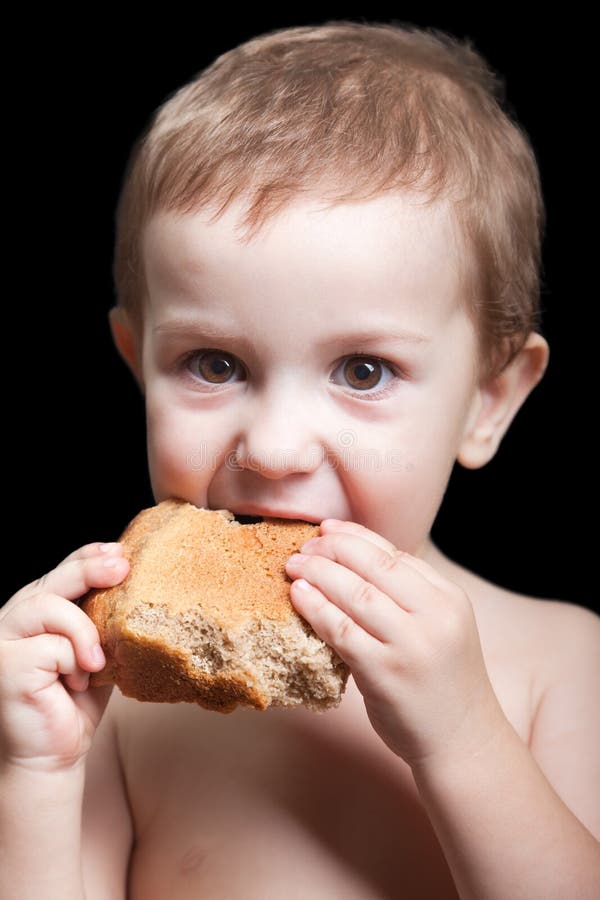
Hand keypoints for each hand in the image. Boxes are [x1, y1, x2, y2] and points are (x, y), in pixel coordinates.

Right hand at [0, 543, 128, 772]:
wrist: (53, 756)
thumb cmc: (75, 703)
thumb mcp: (96, 651)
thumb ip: (102, 620)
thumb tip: (134, 582)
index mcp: (36, 610)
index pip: (62, 571)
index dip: (88, 556)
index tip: (119, 552)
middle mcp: (14, 619)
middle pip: (54, 580)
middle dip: (91, 569)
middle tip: (122, 568)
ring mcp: (4, 640)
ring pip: (50, 606)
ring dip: (83, 631)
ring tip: (97, 662)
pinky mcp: (5, 663)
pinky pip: (51, 645)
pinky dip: (73, 662)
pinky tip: (75, 684)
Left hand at [285, 519, 505, 767]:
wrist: (462, 739)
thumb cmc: (441, 680)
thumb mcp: (441, 627)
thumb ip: (408, 595)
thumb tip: (353, 559)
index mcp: (448, 597)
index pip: (395, 553)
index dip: (355, 536)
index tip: (327, 529)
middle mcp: (435, 616)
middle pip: (374, 566)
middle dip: (332, 549)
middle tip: (303, 546)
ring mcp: (411, 644)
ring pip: (356, 594)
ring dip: (318, 573)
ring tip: (293, 565)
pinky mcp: (385, 673)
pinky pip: (342, 630)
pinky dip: (316, 608)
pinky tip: (298, 596)